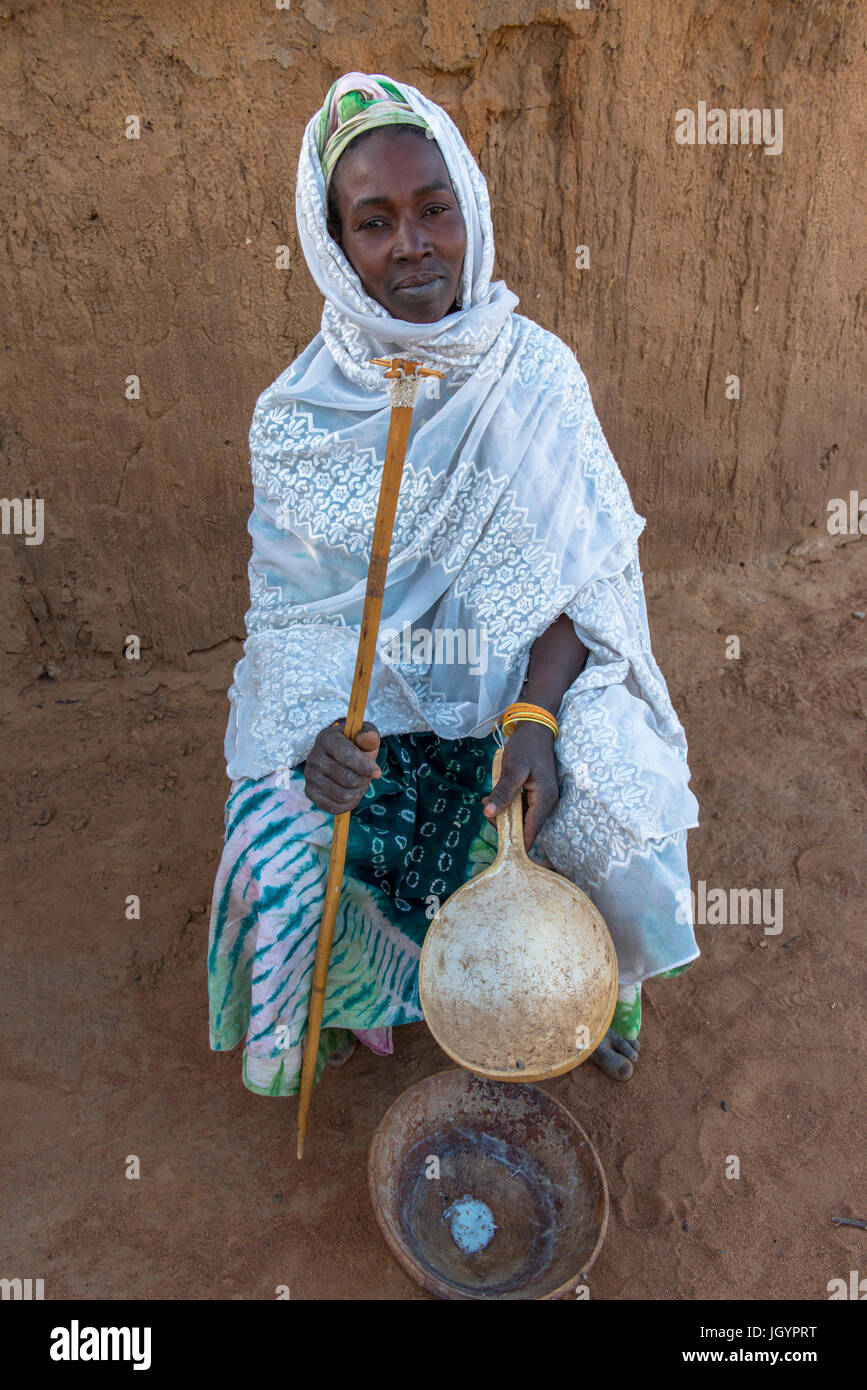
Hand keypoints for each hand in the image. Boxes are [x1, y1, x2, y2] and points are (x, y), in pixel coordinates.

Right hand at [304, 719, 381, 814]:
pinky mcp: (310, 792)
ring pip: (343, 795)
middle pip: (347, 779)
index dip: (365, 767)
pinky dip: (349, 804)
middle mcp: (314, 757)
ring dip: (358, 793)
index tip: (377, 773)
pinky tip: (351, 793)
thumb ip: (369, 735)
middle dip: (364, 781)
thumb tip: (368, 737)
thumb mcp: (365, 736)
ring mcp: (310, 776)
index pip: (347, 756)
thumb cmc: (355, 745)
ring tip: (358, 784)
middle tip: (366, 776)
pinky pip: (335, 807)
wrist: (337, 756)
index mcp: (327, 739)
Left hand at [481, 722, 559, 851]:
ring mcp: (542, 798)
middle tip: (487, 811)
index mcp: (544, 800)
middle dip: (505, 824)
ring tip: (486, 802)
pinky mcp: (535, 792)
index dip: (516, 842)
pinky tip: (492, 797)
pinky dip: (507, 804)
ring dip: (504, 813)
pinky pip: (520, 806)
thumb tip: (489, 814)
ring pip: (521, 817)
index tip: (498, 845)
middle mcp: (546, 802)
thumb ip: (502, 793)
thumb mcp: (512, 770)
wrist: (535, 727)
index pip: (531, 832)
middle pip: (525, 827)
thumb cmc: (526, 746)